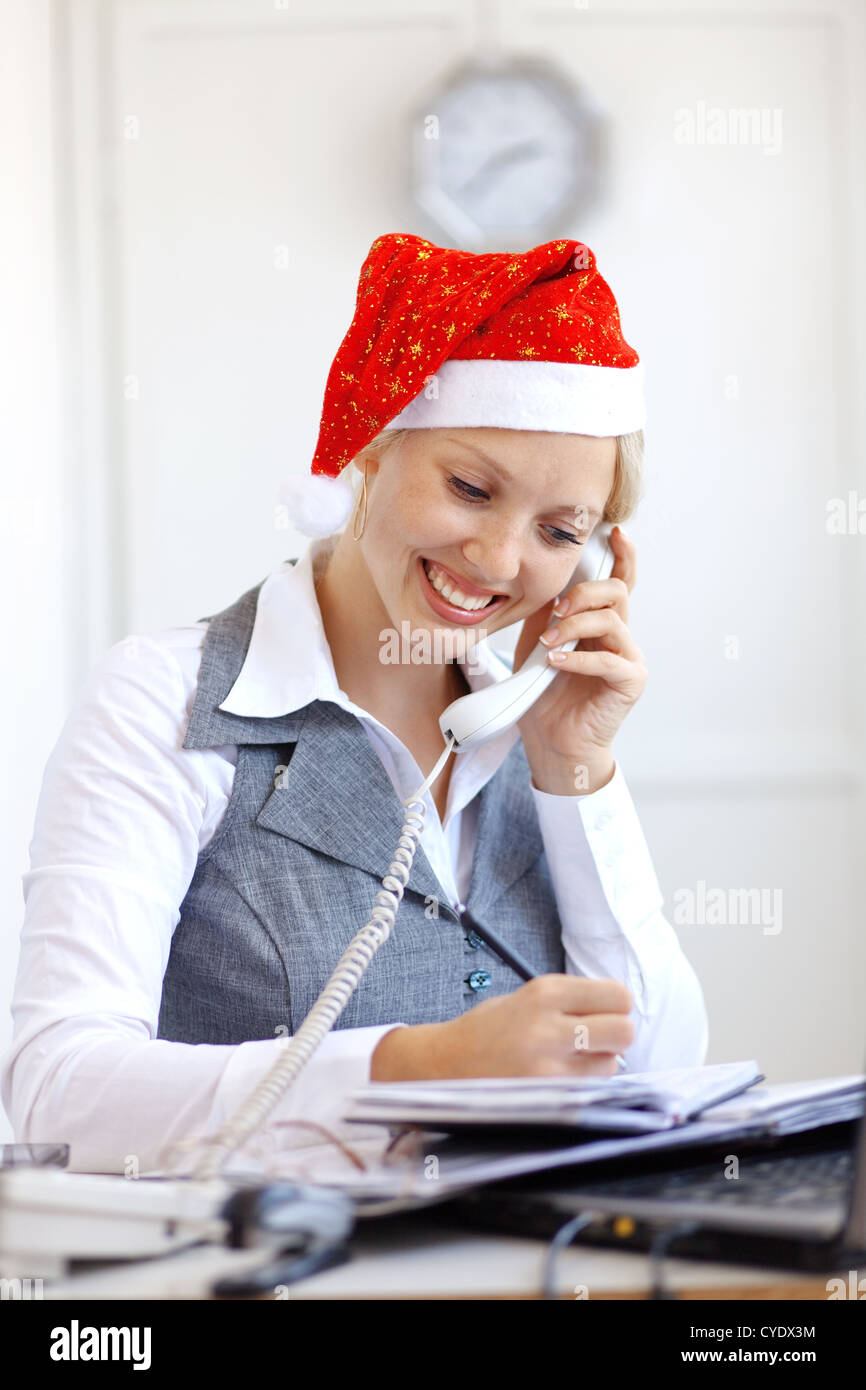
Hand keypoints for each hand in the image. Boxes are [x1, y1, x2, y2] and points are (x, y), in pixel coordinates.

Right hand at [370, 976, 634, 1080]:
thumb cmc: (489, 1030)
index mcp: (546, 992)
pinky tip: (556, 1079)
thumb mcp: (526, 998)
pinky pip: (589, 1090)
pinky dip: (582, 1085)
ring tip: (566, 1062)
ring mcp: (548, 1066)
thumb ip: (571, 1002)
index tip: (605, 1013)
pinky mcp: (545, 1097)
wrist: (442, 1065)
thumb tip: (619, 1013)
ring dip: (598, 1064)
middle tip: (597, 1039)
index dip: (617, 1007)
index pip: (618, 996)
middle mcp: (549, 1025)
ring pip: (611, 1065)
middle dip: (616, 1035)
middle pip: (624, 1030)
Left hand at [513, 525, 646, 788]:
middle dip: (584, 593)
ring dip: (575, 626)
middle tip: (557, 611)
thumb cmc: (545, 692)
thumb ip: (547, 612)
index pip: (618, 581)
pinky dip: (579, 658)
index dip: (622, 555)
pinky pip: (610, 660)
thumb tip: (546, 580)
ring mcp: (629, 657)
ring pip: (613, 620)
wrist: (551, 740)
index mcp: (600, 622)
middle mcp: (619, 636)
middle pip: (617, 592)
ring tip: (550, 644)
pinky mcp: (630, 682)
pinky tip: (556, 663)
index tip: (615, 532)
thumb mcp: (537, 641)